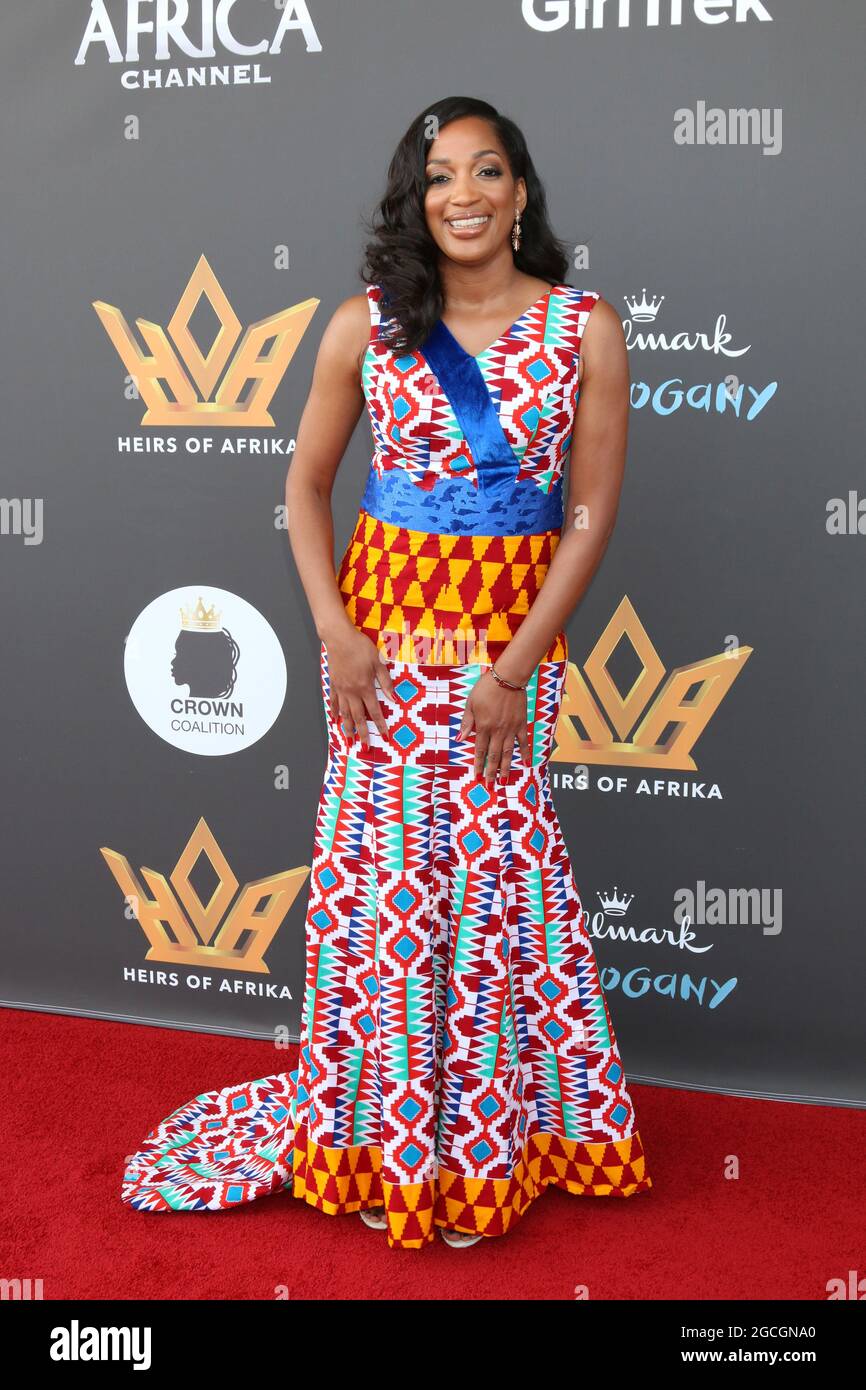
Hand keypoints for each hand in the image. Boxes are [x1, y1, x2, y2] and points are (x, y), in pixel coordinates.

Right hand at [323, 627, 396, 745]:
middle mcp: (352, 692)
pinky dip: (335, 712)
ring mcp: (341, 689)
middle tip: (365, 748)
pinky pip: (334, 702)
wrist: (339, 637)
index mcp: (365, 687)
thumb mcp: (378, 662)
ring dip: (347, 728)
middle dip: (362, 734)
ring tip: (349, 740)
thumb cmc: (360, 647)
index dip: (380, 725)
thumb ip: (386, 682)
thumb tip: (394, 699)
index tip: (385, 736)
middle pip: (358, 717)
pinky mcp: (333, 684)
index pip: (375, 711)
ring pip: (345, 713)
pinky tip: (335, 719)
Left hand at [457, 669, 530, 783]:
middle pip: (493, 756)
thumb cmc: (486, 688)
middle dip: (491, 772)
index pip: (479, 751)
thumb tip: (460, 739)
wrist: (507, 678)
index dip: (478, 765)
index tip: (476, 777)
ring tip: (504, 781)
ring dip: (506, 768)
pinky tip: (526, 763)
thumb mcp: (470, 703)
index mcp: (483, 726)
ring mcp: (510, 729)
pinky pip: (523, 742)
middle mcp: (497, 731)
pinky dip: (525, 753)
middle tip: (490, 786)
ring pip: (508, 753)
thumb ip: (466, 722)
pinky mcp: (521, 724)